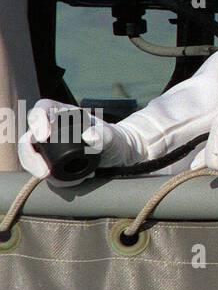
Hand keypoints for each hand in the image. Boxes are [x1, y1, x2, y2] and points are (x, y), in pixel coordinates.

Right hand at [17, 99, 143, 184]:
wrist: (115, 154)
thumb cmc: (113, 139)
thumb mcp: (112, 137)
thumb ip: (105, 135)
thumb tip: (89, 136)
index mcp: (64, 112)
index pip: (43, 108)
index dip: (38, 119)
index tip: (44, 135)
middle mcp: (51, 127)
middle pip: (28, 136)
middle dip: (30, 154)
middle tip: (45, 171)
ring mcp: (47, 145)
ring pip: (29, 154)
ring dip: (36, 167)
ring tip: (56, 177)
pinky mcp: (49, 160)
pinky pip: (40, 168)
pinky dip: (49, 176)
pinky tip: (68, 181)